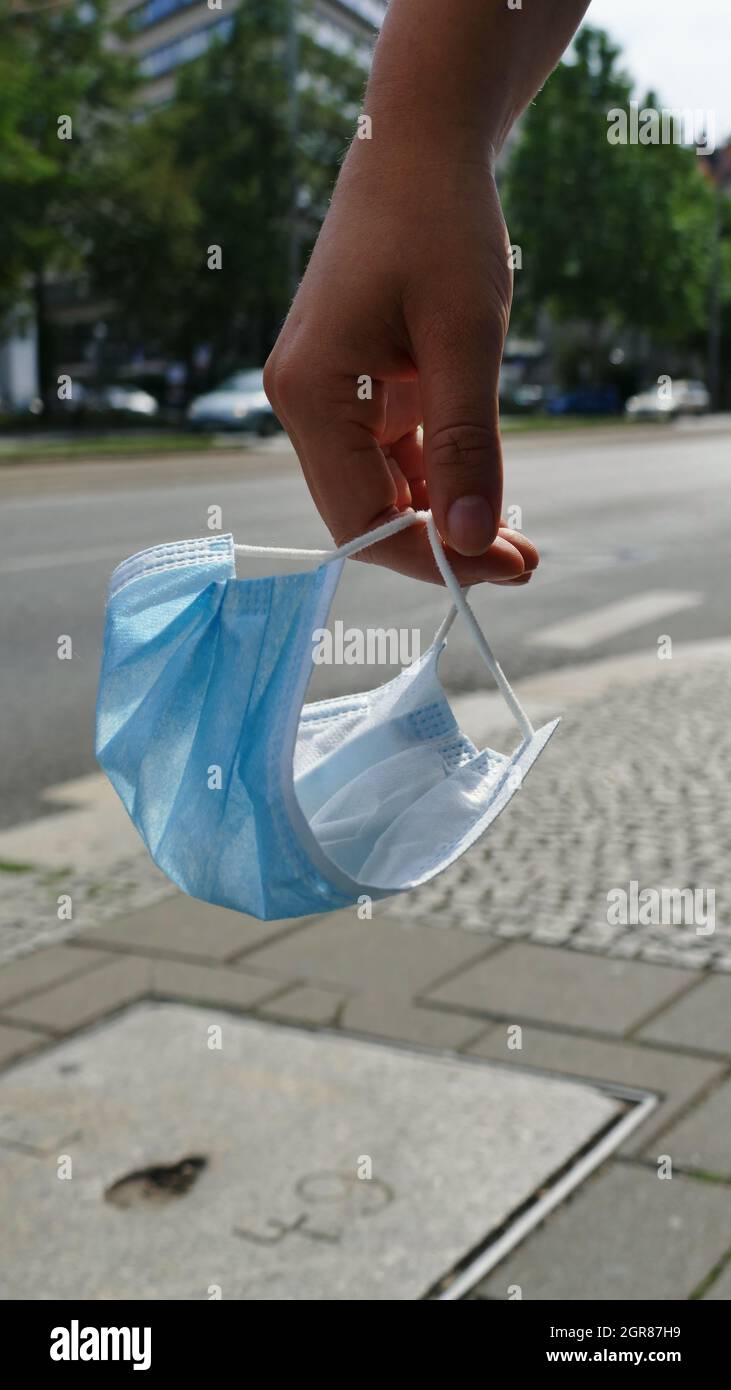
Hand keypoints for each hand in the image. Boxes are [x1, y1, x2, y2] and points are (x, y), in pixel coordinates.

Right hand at [264, 148, 537, 586]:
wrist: (418, 145)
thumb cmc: (439, 224)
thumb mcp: (465, 340)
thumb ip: (466, 444)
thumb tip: (474, 542)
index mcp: (311, 395)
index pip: (363, 520)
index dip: (433, 557)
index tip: (507, 566)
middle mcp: (302, 403)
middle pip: (364, 515)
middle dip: (441, 546)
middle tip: (522, 559)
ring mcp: (323, 396)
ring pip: (379, 491)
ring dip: (442, 519)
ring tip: (516, 537)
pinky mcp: (351, 387)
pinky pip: (388, 458)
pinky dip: (435, 481)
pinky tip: (484, 491)